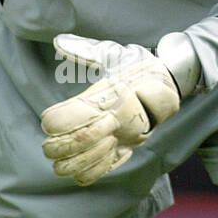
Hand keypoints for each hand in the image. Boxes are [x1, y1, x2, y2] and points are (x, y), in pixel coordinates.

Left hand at [40, 33, 181, 185]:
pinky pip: (111, 165)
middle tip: (47, 148)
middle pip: (83, 139)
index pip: (77, 114)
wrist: (172, 81)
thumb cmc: (137, 66)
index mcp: (112, 94)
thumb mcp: (113, 53)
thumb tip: (58, 41)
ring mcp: (127, 134)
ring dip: (72, 165)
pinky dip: (92, 174)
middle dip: (60, 147)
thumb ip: (84, 50)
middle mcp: (119, 117)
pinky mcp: (132, 146)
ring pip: (96, 157)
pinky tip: (76, 176)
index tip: (46, 122)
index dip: (57, 121)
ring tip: (57, 166)